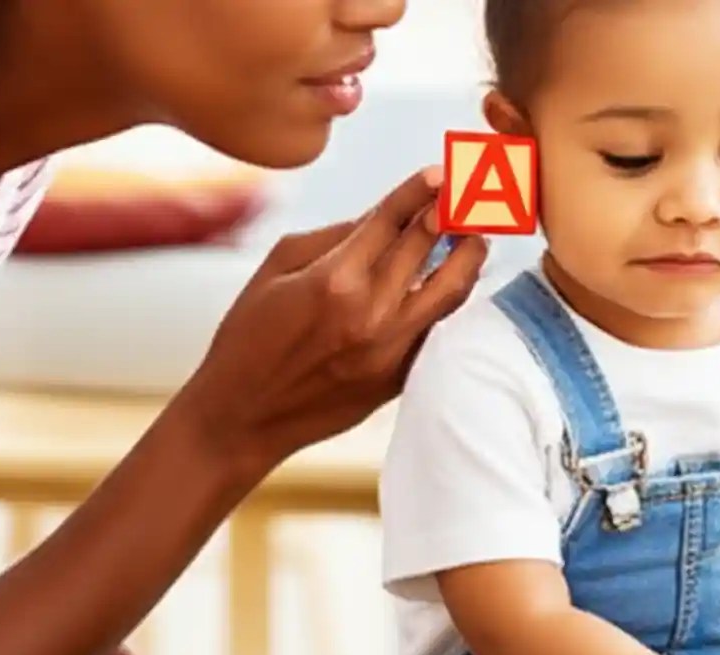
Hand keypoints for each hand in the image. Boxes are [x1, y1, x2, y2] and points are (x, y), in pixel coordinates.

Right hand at [175, 165, 487, 482]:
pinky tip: (455, 279)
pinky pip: (438, 326)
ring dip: (469, 255)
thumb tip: (382, 215)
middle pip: (428, 246)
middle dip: (453, 211)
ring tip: (476, 234)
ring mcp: (391, 348)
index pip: (392, 220)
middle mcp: (370, 312)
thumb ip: (333, 236)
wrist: (243, 416)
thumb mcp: (276, 270)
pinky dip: (451, 298)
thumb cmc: (249, 336)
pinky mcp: (399, 376)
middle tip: (470, 192)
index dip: (422, 190)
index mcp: (334, 279)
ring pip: (451, 290)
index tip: (444, 172)